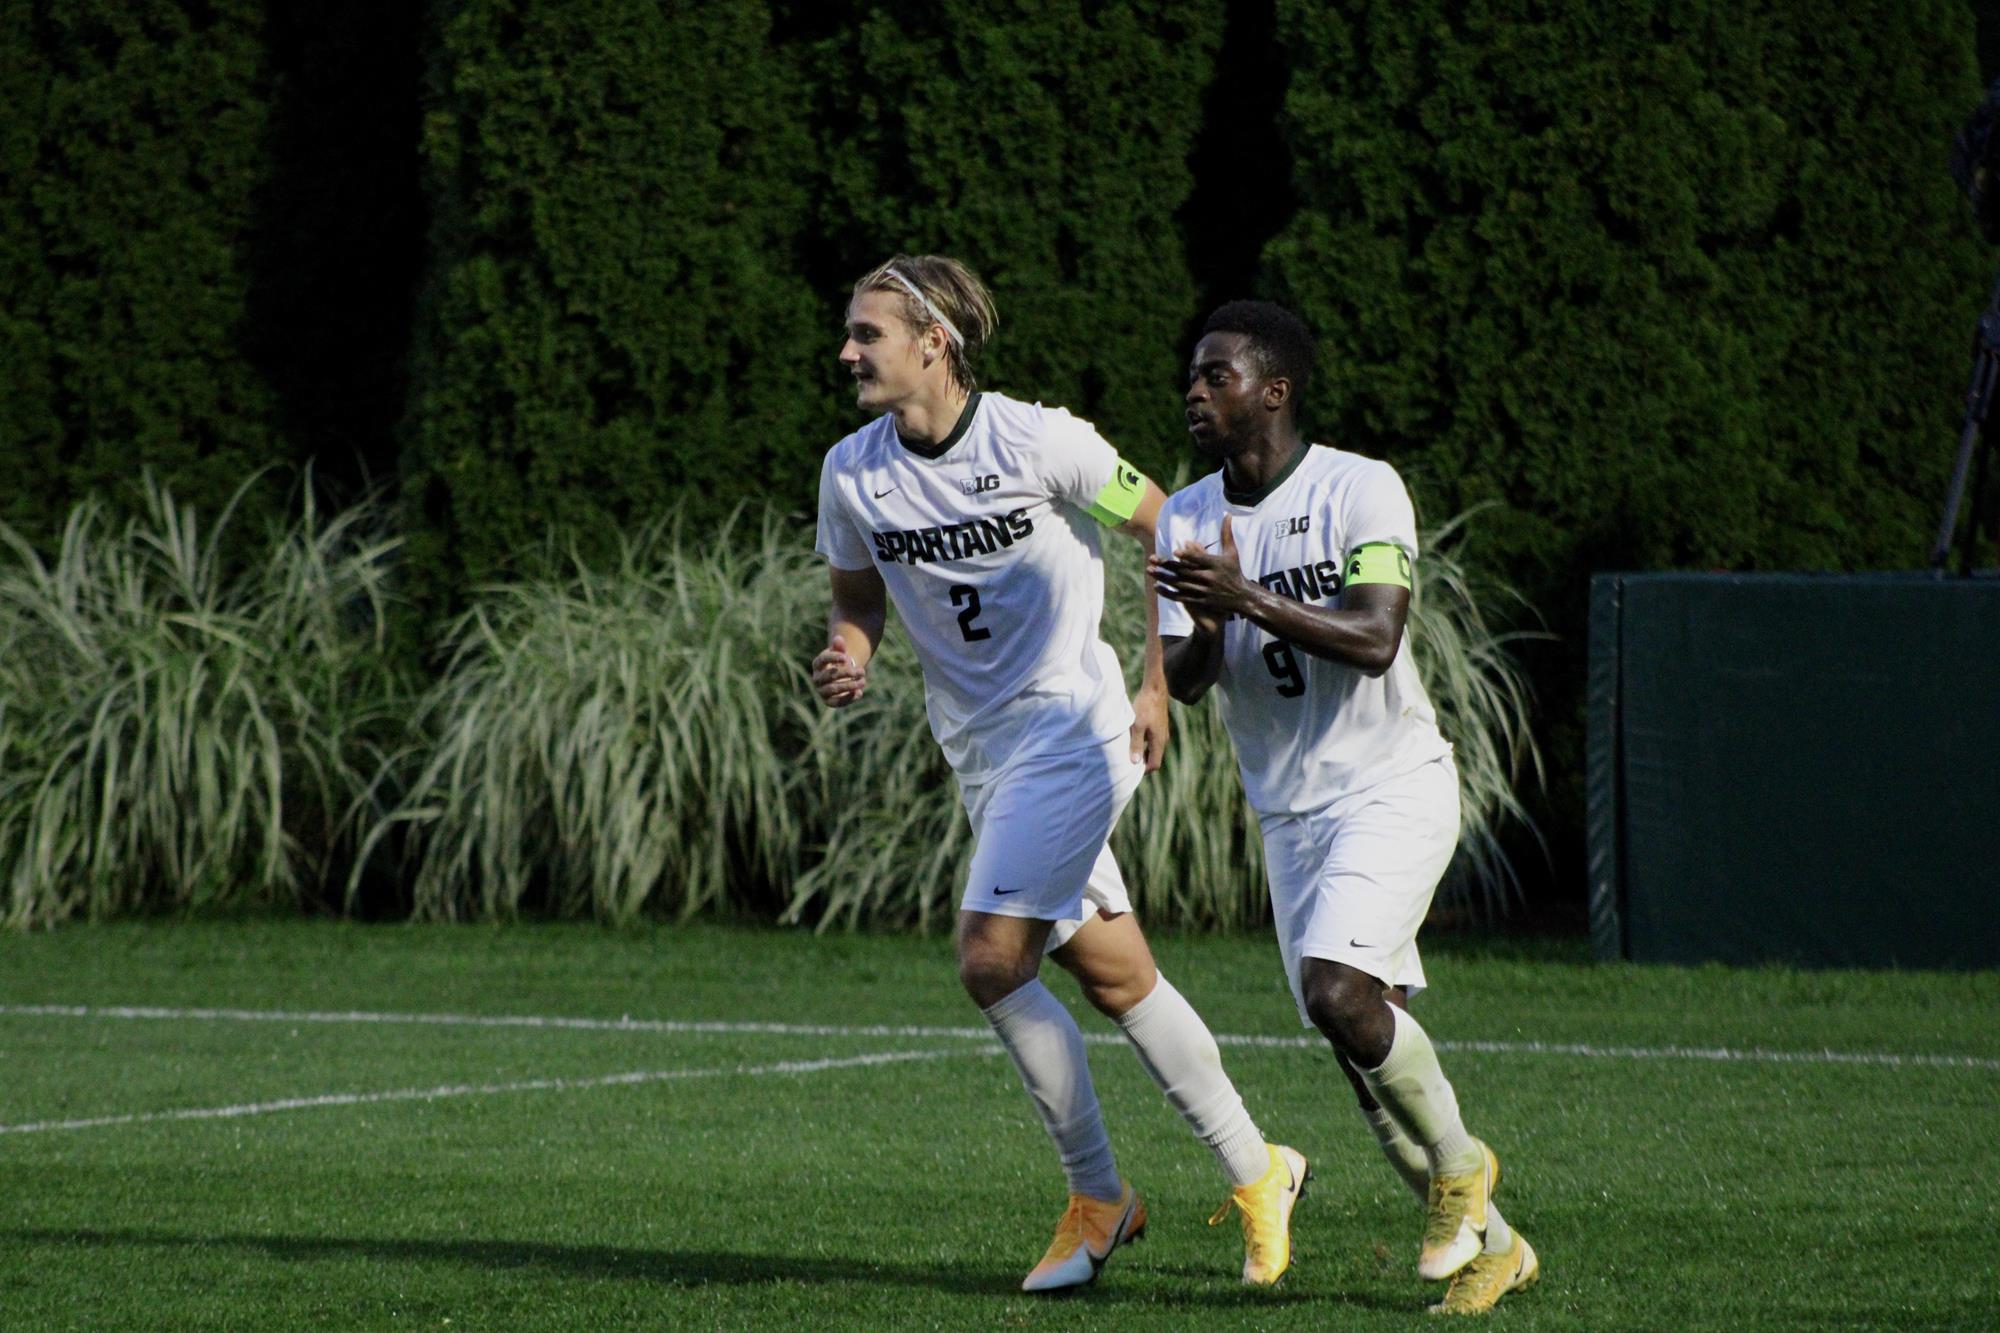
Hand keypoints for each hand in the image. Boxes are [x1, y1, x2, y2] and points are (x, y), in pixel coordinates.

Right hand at [811, 634, 866, 706]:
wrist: (842, 676)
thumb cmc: (840, 662)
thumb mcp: (840, 652)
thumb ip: (839, 646)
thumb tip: (838, 639)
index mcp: (818, 664)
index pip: (823, 660)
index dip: (834, 658)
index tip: (847, 657)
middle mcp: (817, 678)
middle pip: (830, 675)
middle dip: (847, 673)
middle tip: (862, 671)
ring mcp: (822, 691)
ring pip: (833, 689)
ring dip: (850, 685)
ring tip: (863, 681)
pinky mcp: (829, 701)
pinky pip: (837, 702)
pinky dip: (849, 698)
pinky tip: (859, 693)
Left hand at [1129, 682, 1168, 771]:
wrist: (1155, 690)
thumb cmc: (1145, 707)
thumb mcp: (1137, 726)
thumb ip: (1136, 744)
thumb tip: (1134, 762)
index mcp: (1159, 742)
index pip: (1154, 764)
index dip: (1144, 770)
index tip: (1132, 770)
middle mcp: (1163, 739)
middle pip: (1154, 757)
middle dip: (1143, 762)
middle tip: (1128, 762)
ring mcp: (1162, 732)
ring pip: (1153, 748)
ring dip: (1143, 752)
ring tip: (1129, 750)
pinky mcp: (1160, 726)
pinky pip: (1153, 740)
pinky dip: (1144, 743)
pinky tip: (1134, 737)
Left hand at [1149, 514, 1246, 636]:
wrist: (1241, 598)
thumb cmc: (1235, 571)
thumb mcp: (1232, 553)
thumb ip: (1226, 534)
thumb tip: (1228, 514)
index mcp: (1217, 565)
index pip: (1201, 560)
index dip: (1188, 556)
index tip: (1175, 552)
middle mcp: (1210, 578)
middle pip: (1186, 571)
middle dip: (1168, 565)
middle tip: (1152, 559)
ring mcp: (1204, 591)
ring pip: (1180, 584)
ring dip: (1164, 578)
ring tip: (1150, 571)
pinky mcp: (1200, 601)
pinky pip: (1181, 597)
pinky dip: (1168, 592)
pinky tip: (1156, 586)